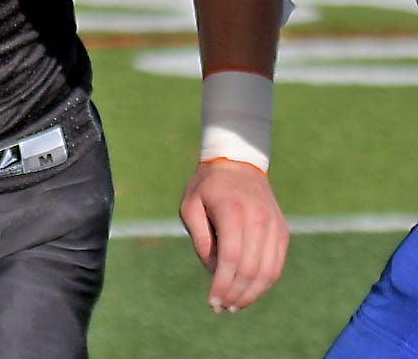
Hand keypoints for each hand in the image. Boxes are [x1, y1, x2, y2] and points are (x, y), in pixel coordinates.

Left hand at [181, 160, 287, 312]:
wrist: (238, 163)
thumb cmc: (207, 186)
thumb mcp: (190, 206)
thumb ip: (200, 238)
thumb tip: (214, 270)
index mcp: (232, 212)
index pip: (231, 259)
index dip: (222, 284)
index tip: (212, 301)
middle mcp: (258, 220)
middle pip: (250, 269)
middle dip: (236, 294)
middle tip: (221, 307)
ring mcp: (274, 226)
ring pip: (269, 271)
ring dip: (252, 294)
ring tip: (235, 305)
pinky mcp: (282, 231)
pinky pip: (277, 263)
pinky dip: (265, 282)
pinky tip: (250, 291)